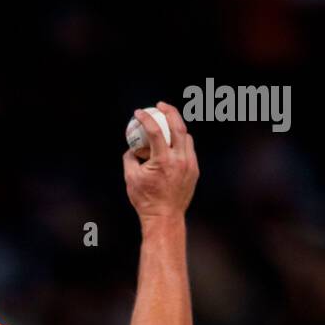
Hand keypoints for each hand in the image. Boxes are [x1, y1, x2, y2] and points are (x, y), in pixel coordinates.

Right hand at [123, 102, 198, 222]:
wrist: (164, 218)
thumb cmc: (145, 200)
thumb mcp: (131, 179)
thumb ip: (129, 159)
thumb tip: (131, 147)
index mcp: (163, 161)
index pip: (155, 131)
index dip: (146, 118)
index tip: (139, 112)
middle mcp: (179, 160)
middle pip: (178, 126)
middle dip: (169, 111)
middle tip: (160, 106)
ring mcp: (189, 165)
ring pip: (186, 137)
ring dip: (176, 127)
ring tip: (166, 125)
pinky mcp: (194, 170)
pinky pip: (189, 150)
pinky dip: (180, 143)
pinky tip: (172, 144)